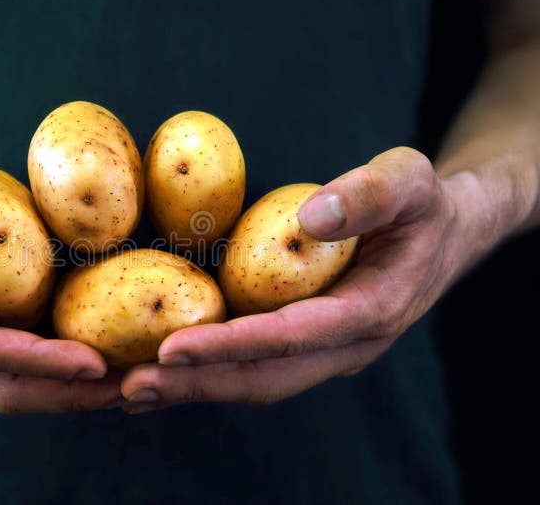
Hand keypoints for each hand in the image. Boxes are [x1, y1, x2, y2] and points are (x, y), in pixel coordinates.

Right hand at [0, 138, 120, 413]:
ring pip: (15, 383)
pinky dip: (61, 363)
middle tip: (133, 385)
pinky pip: (20, 356)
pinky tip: (108, 346)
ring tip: (133, 378)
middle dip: (68, 394)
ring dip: (71, 389)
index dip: (39, 360)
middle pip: (7, 386)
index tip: (95, 361)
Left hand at [121, 147, 471, 412]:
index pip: (292, 336)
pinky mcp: (306, 346)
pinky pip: (253, 366)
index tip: (172, 348)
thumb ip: (370, 195)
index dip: (231, 344)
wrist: (442, 237)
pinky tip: (162, 373)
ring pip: (255, 381)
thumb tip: (311, 218)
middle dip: (196, 384)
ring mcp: (325, 352)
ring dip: (193, 388)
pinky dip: (208, 374)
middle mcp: (345, 346)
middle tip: (130, 387)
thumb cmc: (420, 204)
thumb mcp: (409, 181)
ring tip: (129, 391)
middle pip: (264, 376)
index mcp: (371, 311)